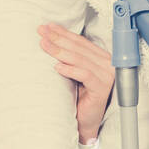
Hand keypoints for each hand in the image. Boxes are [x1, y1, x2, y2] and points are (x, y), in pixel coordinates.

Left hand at [38, 22, 114, 143]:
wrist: (84, 122)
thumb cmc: (78, 97)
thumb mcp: (73, 72)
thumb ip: (70, 56)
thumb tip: (50, 37)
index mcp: (101, 57)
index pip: (80, 42)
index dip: (63, 33)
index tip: (47, 27)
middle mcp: (107, 64)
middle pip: (79, 48)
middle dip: (58, 38)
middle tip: (42, 32)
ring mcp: (107, 76)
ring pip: (80, 59)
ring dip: (60, 51)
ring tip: (44, 46)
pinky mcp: (102, 88)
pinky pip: (85, 75)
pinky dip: (70, 70)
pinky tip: (57, 67)